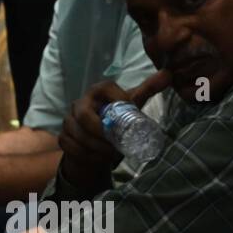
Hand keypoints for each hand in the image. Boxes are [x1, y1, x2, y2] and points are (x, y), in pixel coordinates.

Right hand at [59, 72, 170, 192]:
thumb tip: (168, 74)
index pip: (105, 89)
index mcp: (98, 92)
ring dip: (96, 149)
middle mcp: (80, 103)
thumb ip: (149, 89)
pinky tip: (98, 159)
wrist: (98, 141)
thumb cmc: (117, 119)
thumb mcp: (132, 105)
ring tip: (111, 155)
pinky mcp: (64, 137)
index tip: (129, 117)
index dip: (118, 101)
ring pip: (78, 135)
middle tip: (117, 147)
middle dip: (101, 135)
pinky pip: (72, 148)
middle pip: (84, 117)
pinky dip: (87, 156)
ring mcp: (68, 120)